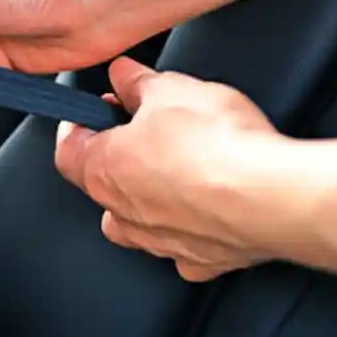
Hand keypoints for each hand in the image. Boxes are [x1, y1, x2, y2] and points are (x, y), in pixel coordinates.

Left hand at [54, 58, 300, 281]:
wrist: (268, 198)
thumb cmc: (216, 147)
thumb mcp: (171, 90)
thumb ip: (139, 83)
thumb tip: (123, 76)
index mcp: (104, 170)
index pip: (67, 150)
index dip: (78, 126)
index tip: (93, 111)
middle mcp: (123, 214)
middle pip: (102, 188)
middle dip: (116, 159)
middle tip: (143, 131)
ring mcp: (159, 242)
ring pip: (135, 224)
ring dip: (147, 199)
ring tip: (174, 172)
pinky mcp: (198, 259)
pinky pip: (183, 247)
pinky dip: (191, 230)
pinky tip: (209, 210)